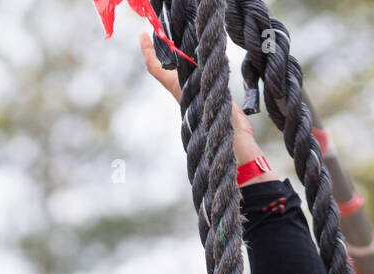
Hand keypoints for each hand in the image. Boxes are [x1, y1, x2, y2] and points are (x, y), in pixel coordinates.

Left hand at [140, 33, 269, 170]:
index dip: (148, 51)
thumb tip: (193, 56)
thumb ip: (199, 77)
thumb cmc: (216, 126)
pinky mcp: (208, 95)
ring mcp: (195, 92)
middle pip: (166, 64)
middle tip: (161, 29)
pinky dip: (199, 61)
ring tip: (180, 36)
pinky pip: (199, 72)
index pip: (156, 67)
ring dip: (180, 52)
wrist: (230, 145)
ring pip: (182, 67)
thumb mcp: (205, 97)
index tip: (143, 35)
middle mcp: (183, 88)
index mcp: (176, 88)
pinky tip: (206, 54)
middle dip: (162, 45)